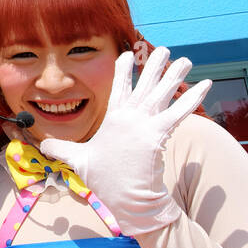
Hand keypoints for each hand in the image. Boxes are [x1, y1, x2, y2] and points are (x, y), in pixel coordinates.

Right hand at [37, 47, 210, 236]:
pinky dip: (193, 97)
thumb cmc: (105, 180)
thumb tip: (42, 145)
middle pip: (144, 85)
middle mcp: (129, 117)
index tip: (127, 54)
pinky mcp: (160, 134)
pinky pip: (180, 111)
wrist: (127, 198)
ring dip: (176, 75)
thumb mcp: (78, 161)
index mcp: (113, 118)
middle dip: (154, 65)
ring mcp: (145, 124)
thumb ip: (61, 149)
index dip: (123, 70)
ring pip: (164, 93)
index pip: (118, 88)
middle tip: (162, 49)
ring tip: (185, 60)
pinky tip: (205, 84)